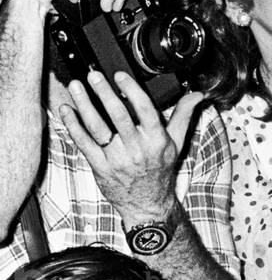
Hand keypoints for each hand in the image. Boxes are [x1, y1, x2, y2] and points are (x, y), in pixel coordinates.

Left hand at [59, 70, 202, 225]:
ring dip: (85, 105)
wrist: (147, 204)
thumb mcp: (177, 142)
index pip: (145, 110)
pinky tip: (66, 110)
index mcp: (156, 140)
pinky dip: (73, 125)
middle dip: (104, 93)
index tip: (120, 76)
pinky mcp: (99, 166)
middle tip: (94, 76)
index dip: (132, 91)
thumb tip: (196, 95)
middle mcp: (136, 149)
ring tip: (76, 87)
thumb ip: (183, 115)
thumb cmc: (160, 170)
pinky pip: (83, 142)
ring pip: (97, 127)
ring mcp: (116, 158)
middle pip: (118, 116)